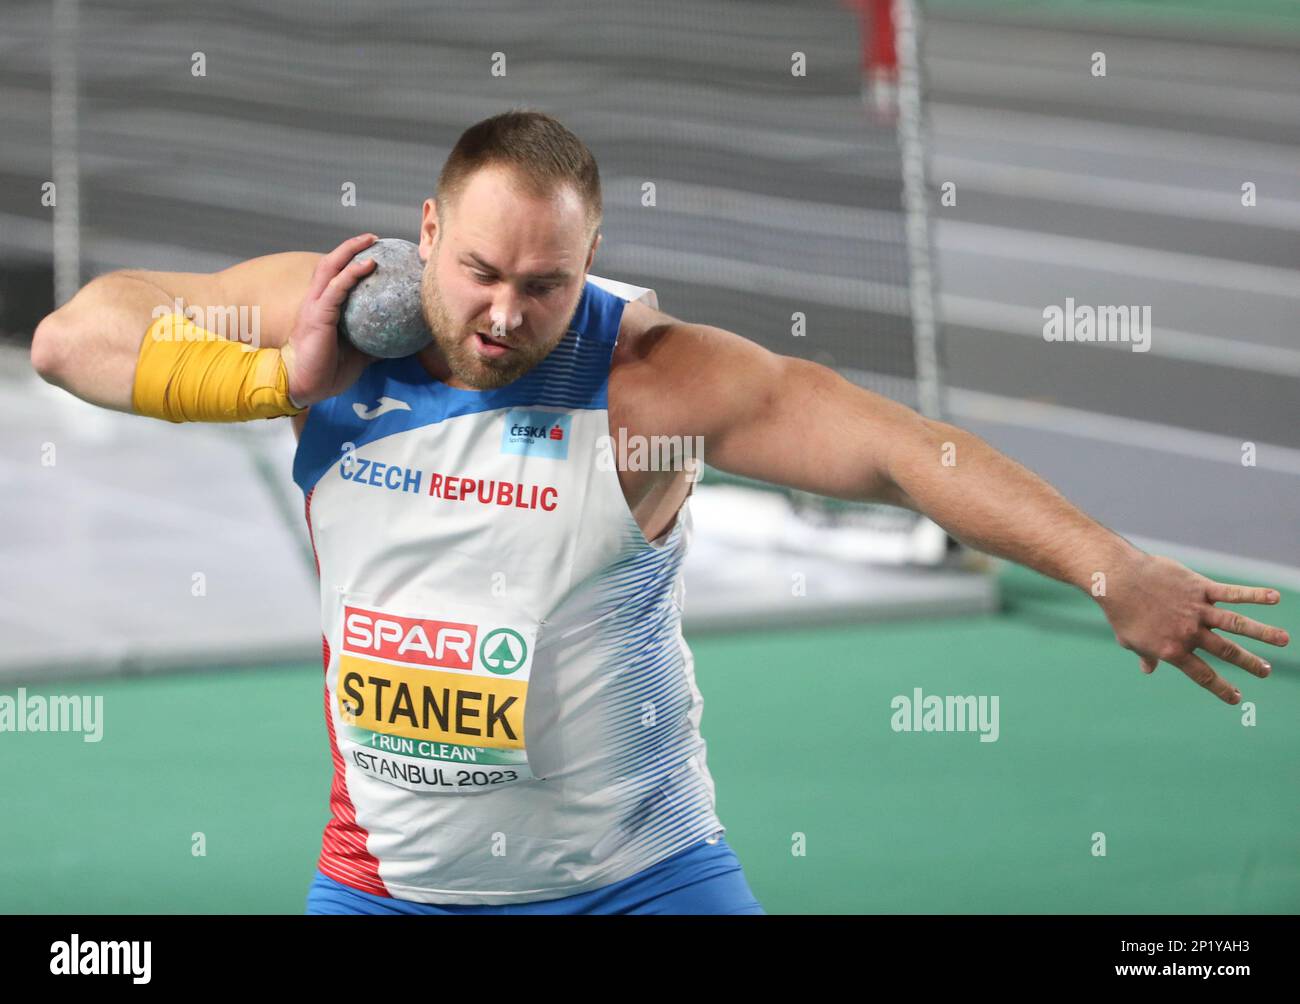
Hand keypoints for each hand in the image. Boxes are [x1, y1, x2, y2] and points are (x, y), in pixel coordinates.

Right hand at [282, 233, 380, 405]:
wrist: (305, 385)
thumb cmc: (325, 372)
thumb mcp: (357, 356)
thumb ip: (372, 345)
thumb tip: (395, 342)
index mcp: (321, 310)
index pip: (334, 278)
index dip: (349, 262)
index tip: (371, 253)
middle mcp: (315, 302)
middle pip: (329, 264)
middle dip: (349, 247)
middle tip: (372, 238)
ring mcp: (315, 307)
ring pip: (330, 268)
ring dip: (350, 251)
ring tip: (370, 241)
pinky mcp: (318, 315)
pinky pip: (336, 288)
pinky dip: (351, 274)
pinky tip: (368, 265)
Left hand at [1097, 551, 1288, 703]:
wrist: (1118, 579)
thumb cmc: (1121, 612)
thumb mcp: (1130, 640)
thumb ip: (1145, 655)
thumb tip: (1148, 669)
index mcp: (1173, 650)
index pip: (1203, 675)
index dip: (1221, 688)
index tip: (1237, 698)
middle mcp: (1189, 633)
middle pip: (1227, 651)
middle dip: (1249, 663)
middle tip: (1267, 671)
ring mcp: (1197, 610)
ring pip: (1237, 623)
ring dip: (1263, 632)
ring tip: (1284, 640)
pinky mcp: (1199, 588)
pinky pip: (1231, 593)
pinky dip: (1253, 595)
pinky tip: (1273, 597)